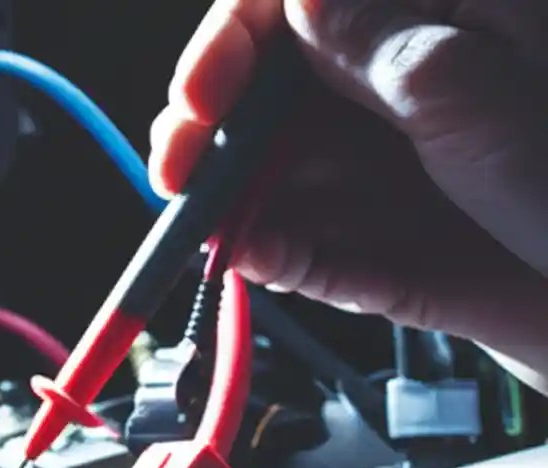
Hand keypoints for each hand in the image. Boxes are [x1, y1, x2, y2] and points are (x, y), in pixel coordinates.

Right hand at [150, 0, 547, 389]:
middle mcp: (385, 91)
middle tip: (178, 162)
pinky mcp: (362, 242)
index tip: (204, 93)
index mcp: (426, 24)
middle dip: (206, 120)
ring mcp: (369, 170)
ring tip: (198, 220)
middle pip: (262, 84)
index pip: (295, 7)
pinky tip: (243, 254)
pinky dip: (258, 249)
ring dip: (218, 191)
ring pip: (263, 167)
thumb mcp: (478, 97)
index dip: (234, 39)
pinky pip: (292, 241)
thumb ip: (383, 48)